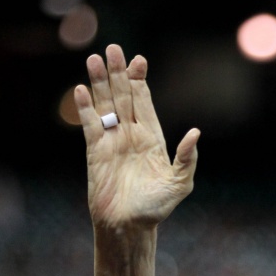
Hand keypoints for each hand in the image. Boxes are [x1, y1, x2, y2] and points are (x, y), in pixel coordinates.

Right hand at [74, 44, 198, 230]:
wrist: (128, 226)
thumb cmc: (156, 208)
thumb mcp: (179, 184)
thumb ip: (186, 159)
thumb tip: (195, 133)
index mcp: (153, 140)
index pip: (145, 103)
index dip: (141, 82)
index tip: (139, 60)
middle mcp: (131, 136)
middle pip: (123, 97)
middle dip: (118, 74)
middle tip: (114, 49)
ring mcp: (112, 142)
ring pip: (105, 105)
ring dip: (99, 83)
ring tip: (94, 59)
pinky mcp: (94, 152)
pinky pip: (89, 124)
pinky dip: (85, 107)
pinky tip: (81, 89)